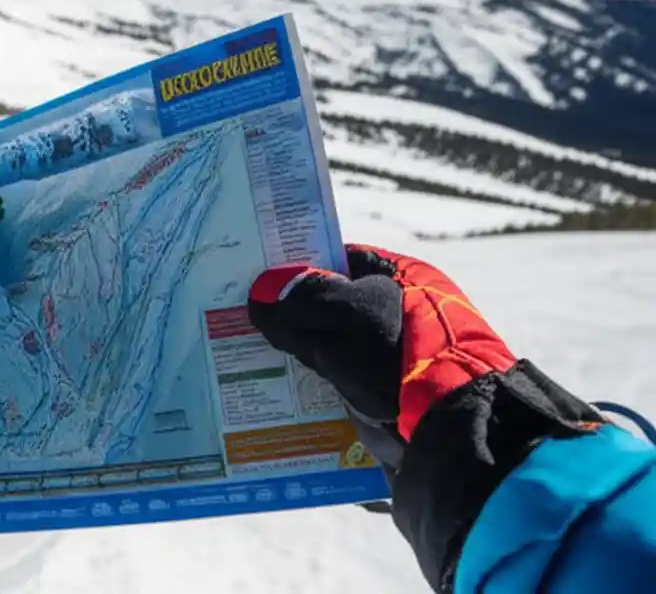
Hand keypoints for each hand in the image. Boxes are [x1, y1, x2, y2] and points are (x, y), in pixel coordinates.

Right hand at [247, 244, 600, 589]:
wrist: (451, 430)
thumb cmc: (399, 356)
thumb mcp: (343, 317)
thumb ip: (298, 301)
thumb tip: (260, 292)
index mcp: (400, 277)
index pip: (338, 259)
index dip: (297, 265)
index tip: (255, 276)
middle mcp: (399, 312)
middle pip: (331, 307)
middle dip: (289, 316)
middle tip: (239, 319)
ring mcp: (393, 357)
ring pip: (332, 348)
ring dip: (296, 356)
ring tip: (243, 358)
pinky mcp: (387, 396)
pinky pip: (338, 384)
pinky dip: (311, 388)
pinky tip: (273, 394)